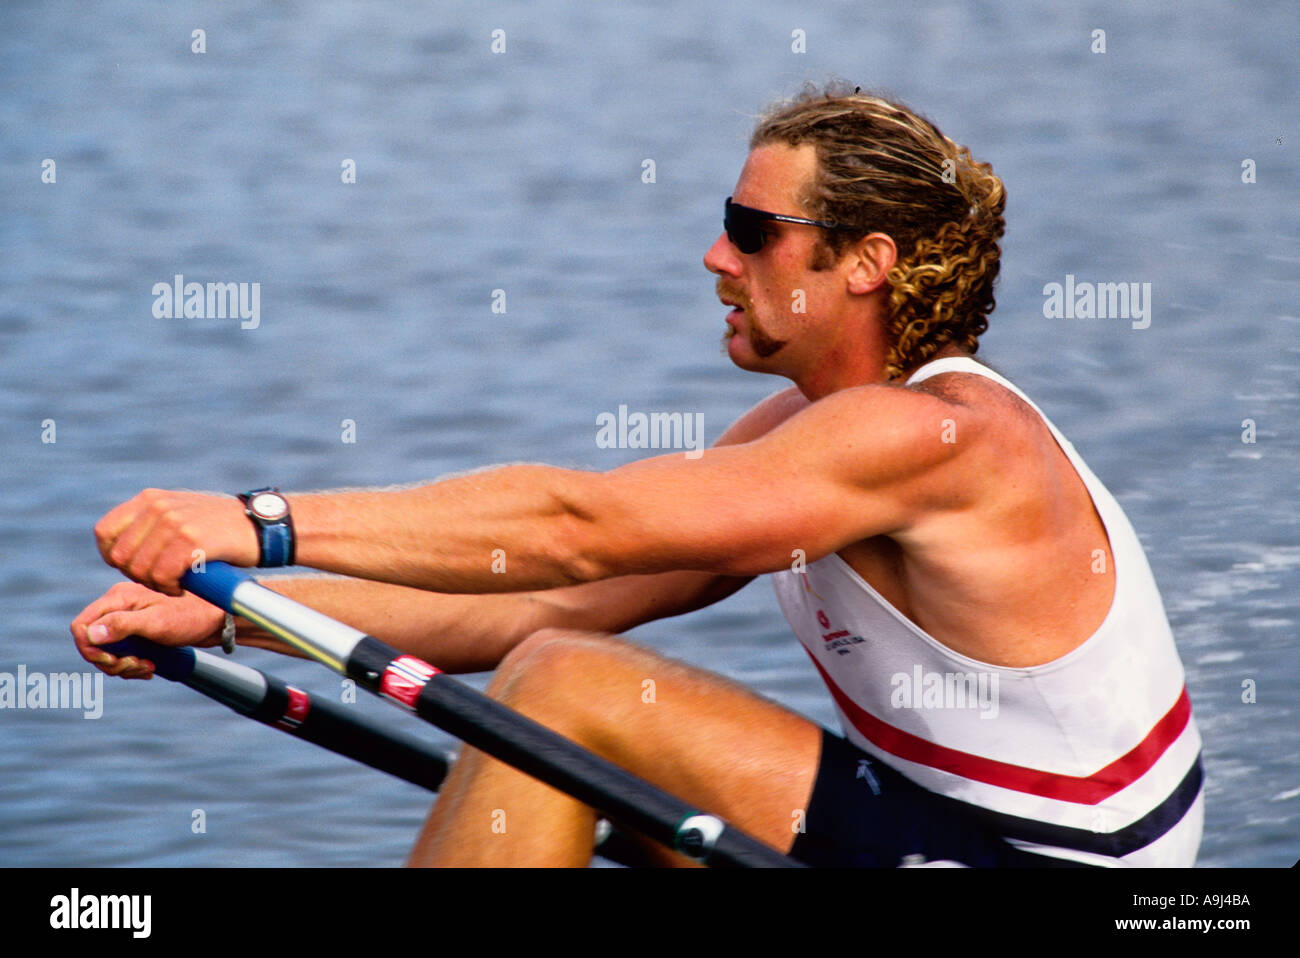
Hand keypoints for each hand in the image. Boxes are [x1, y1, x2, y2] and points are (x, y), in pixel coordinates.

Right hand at [70, 581, 226, 678]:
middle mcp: (120, 606)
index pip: (82, 625)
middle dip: (110, 661)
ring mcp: (129, 619)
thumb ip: (123, 625)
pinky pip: (123, 653)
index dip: (90, 648)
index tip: (113, 660)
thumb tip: (91, 634)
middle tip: (136, 666)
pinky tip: (150, 667)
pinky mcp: (140, 631)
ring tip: (147, 667)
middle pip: (93, 641)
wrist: (219, 620)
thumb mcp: (157, 622)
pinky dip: (132, 665)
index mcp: (119, 597)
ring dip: (123, 666)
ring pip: (108, 650)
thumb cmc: (194, 616)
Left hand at [93, 489, 257, 594]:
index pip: (105, 531)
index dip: (112, 556)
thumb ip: (151, 523)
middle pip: (121, 555)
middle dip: (136, 576)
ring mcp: (175, 523)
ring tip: (174, 585)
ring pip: (140, 569)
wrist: (260, 527)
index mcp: (151, 499)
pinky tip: (184, 587)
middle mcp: (158, 507)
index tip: (133, 568)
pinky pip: (163, 575)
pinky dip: (170, 588)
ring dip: (155, 585)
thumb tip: (119, 548)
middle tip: (160, 581)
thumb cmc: (221, 527)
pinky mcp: (192, 541)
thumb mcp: (180, 512)